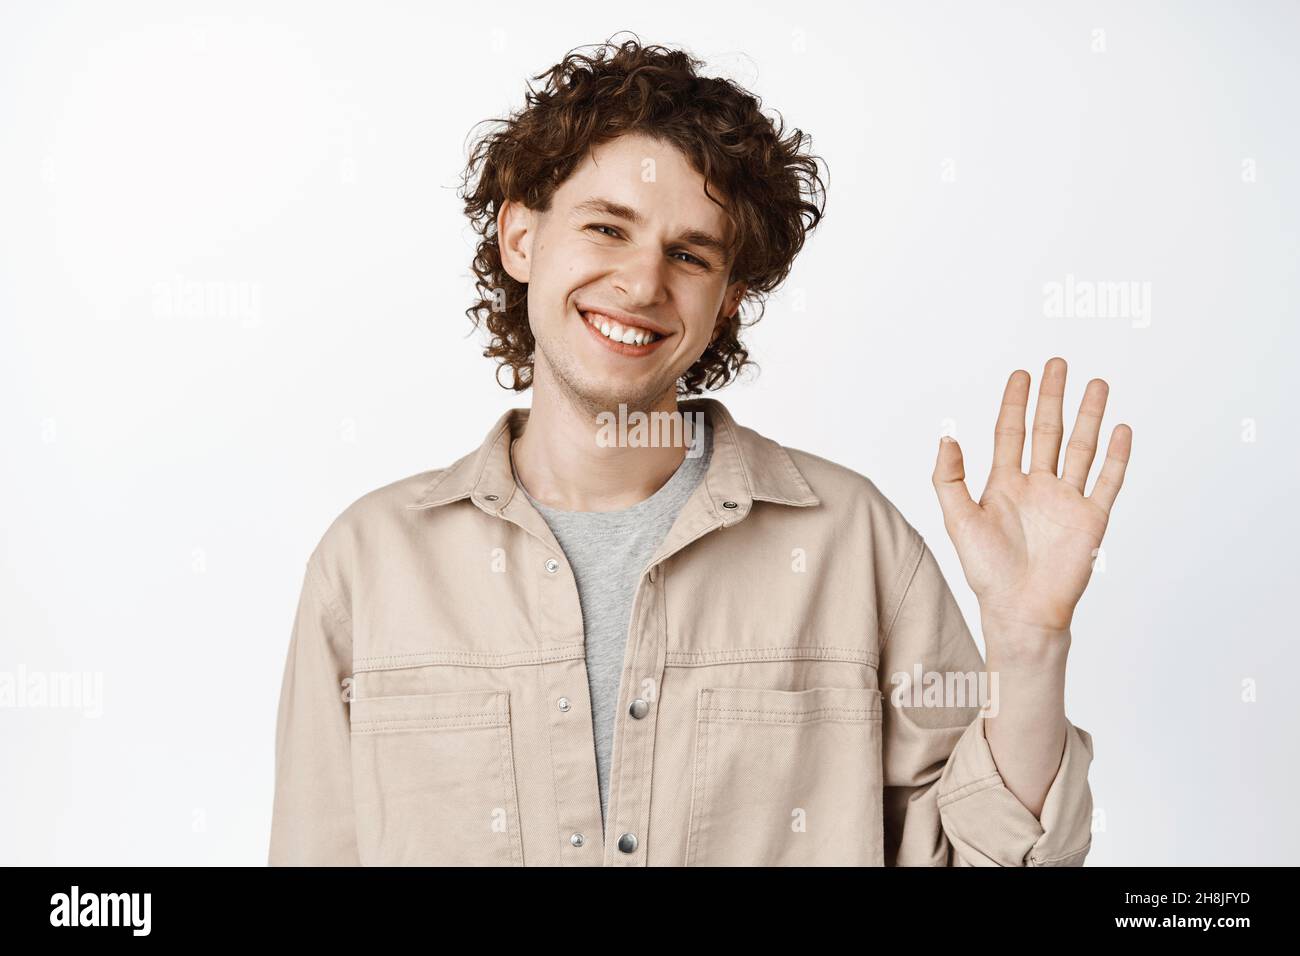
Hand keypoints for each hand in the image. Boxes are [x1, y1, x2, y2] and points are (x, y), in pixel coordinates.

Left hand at [931, 357, 1131, 635]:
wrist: (1019, 610)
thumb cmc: (986, 572)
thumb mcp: (958, 520)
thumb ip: (949, 479)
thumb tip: (946, 436)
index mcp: (1004, 485)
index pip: (1011, 433)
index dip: (1015, 403)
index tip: (1022, 373)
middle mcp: (1037, 487)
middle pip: (1047, 431)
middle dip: (1053, 398)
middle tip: (1058, 364)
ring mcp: (1066, 501)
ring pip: (1080, 448)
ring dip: (1089, 416)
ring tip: (1097, 384)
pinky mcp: (1091, 519)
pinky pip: (1107, 481)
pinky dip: (1117, 456)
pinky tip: (1121, 428)